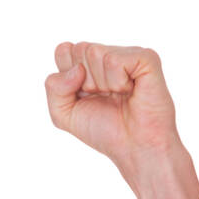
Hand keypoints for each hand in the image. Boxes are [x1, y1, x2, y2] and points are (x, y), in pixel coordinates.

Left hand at [44, 42, 180, 183]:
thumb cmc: (105, 131)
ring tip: (119, 96)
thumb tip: (77, 68)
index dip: (68, 78)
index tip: (85, 96)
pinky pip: (113, 60)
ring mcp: (127, 54)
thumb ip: (53, 88)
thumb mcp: (64, 115)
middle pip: (78, 50)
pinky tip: (131, 90)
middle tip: (105, 98)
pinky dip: (118, 82)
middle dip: (85, 82)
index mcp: (89, 65)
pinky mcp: (145, 57)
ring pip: (94, 52)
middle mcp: (108, 54)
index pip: (63, 51)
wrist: (134, 148)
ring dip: (102, 84)